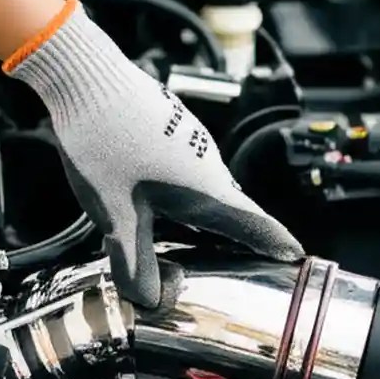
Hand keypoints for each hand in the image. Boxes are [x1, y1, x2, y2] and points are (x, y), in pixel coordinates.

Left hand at [5, 0, 303, 307]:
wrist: (83, 77)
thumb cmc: (103, 143)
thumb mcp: (115, 219)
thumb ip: (134, 266)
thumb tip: (151, 301)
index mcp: (205, 190)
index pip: (255, 225)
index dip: (276, 245)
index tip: (296, 257)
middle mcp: (207, 165)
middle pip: (231, 212)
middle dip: (237, 241)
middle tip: (239, 266)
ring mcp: (189, 143)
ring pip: (204, 191)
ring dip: (203, 219)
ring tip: (189, 245)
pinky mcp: (169, 130)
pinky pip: (185, 173)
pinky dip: (180, 197)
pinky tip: (152, 204)